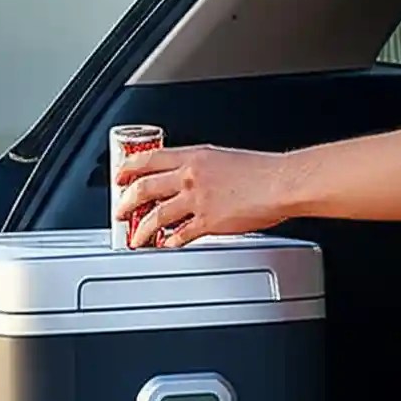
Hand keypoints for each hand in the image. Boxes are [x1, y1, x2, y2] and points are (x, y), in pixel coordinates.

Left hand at [114, 144, 293, 247]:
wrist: (281, 183)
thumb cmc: (261, 170)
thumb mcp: (223, 158)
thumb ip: (202, 167)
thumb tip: (189, 177)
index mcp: (194, 156)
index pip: (150, 158)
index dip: (129, 168)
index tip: (120, 176)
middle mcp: (190, 176)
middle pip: (144, 188)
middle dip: (126, 202)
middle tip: (118, 211)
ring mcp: (197, 199)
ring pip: (156, 215)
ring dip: (141, 229)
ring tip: (135, 237)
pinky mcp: (207, 221)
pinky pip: (179, 234)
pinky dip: (169, 241)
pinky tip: (165, 244)